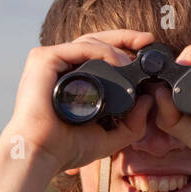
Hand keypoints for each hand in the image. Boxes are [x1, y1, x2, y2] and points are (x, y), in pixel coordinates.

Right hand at [0, 29, 159, 175]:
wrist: (41, 153)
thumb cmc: (65, 149)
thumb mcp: (108, 137)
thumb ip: (132, 124)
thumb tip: (149, 100)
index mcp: (69, 81)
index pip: (97, 56)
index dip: (122, 50)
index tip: (146, 50)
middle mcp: (58, 69)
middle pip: (94, 42)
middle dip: (124, 38)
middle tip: (147, 40)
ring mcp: (49, 62)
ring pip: (88, 42)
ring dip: (115, 48)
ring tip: (132, 63)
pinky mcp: (43, 59)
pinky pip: (79, 47)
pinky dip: (102, 51)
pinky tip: (119, 62)